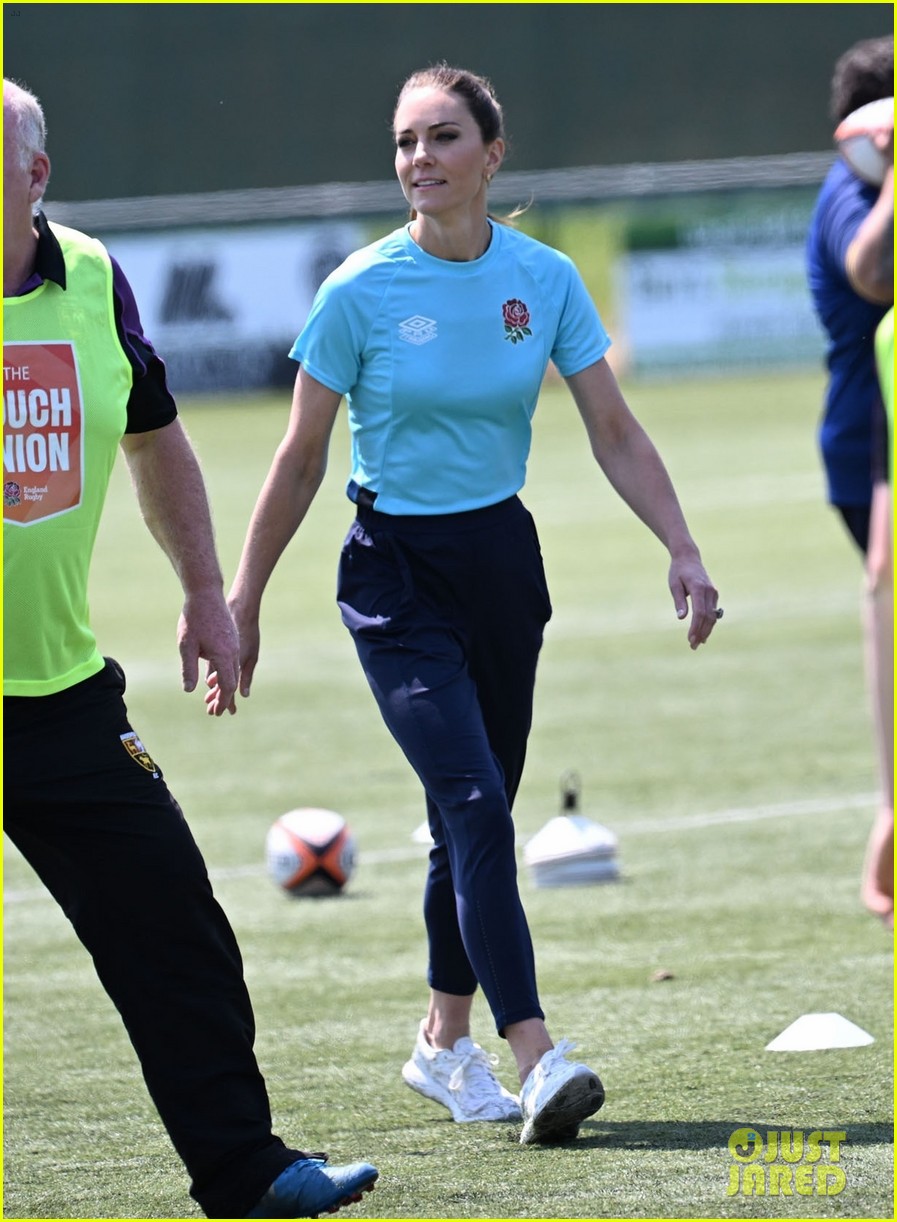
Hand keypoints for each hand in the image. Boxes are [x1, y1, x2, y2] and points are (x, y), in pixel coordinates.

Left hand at [178, 589, 239, 715]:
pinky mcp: (231, 636)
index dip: (223, 700)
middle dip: (224, 696)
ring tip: (214, 694)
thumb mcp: (187, 646)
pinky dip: (226, 670)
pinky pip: (232, 658)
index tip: (217, 712)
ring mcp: (234, 642)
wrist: (206, 592)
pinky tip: (217, 673)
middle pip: (233, 679)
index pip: (227, 684)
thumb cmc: (194, 618)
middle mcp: (234, 650)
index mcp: (225, 655)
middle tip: (215, 710)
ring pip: (233, 668)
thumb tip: (189, 690)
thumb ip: (189, 669)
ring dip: (225, 683)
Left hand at [669, 552, 720, 649]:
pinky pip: (713, 611)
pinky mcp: (713, 594)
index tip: (690, 639)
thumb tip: (682, 617)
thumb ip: (679, 601)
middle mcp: (709, 591)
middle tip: (693, 646)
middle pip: (708, 617)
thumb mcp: (674, 585)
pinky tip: (703, 633)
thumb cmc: (678, 571)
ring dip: (706, 630)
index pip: (699, 613)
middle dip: (701, 633)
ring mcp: (713, 593)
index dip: (695, 628)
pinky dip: (709, 623)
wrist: (688, 557)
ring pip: (713, 616)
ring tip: (698, 643)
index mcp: (699, 588)